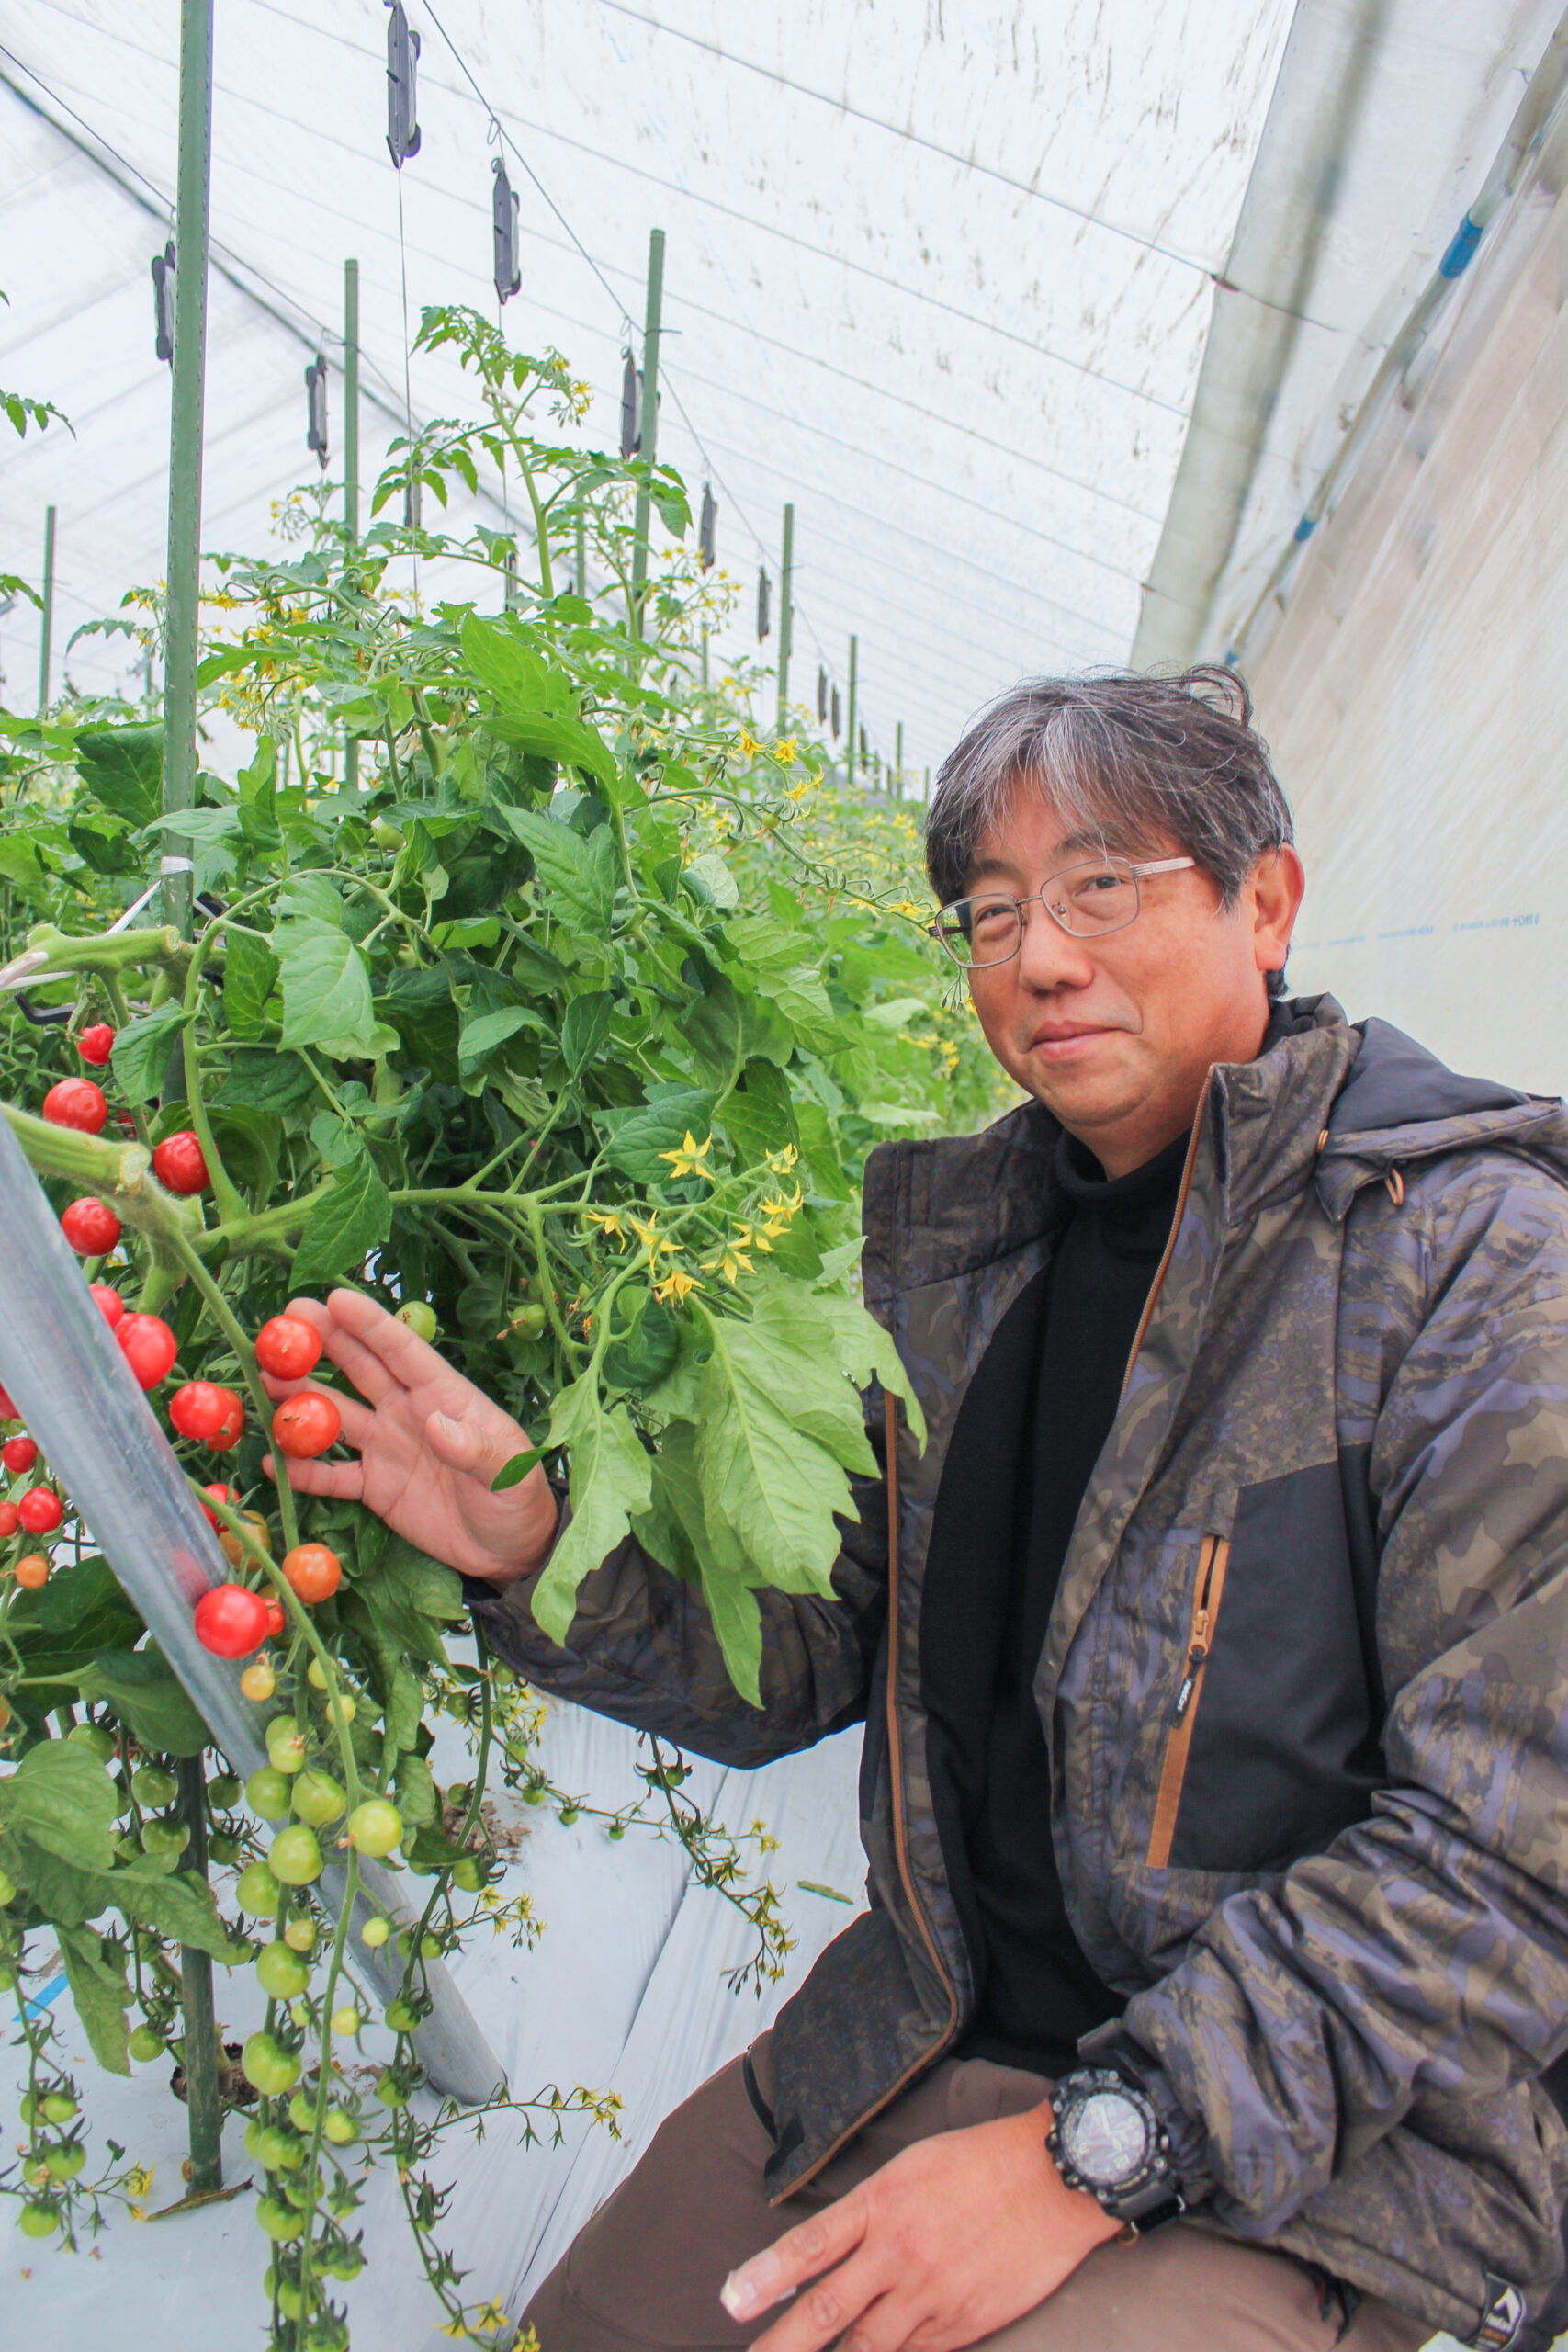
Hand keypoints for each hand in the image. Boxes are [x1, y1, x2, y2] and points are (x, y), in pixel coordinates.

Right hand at [259, 1289, 557, 1586]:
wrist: (509, 1550)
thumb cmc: (518, 1499)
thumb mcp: (509, 1473)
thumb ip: (475, 1448)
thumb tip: (437, 1424)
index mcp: (444, 1396)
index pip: (402, 1351)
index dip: (369, 1323)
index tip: (334, 1298)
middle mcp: (409, 1412)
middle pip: (359, 1369)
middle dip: (322, 1343)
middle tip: (281, 1323)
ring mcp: (388, 1447)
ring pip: (336, 1415)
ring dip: (301, 1400)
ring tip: (263, 1383)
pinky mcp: (375, 1486)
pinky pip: (332, 1474)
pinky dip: (303, 1470)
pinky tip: (272, 1463)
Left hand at [721, 2104, 1118, 2351]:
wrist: (1056, 2178)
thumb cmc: (982, 2162)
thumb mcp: (913, 2167)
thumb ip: (869, 2213)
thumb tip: (830, 2254)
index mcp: (881, 2202)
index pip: (809, 2248)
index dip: (764, 2278)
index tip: (730, 2302)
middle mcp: (898, 2252)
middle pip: (825, 2312)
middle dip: (781, 2346)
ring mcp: (932, 2294)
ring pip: (868, 2347)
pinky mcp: (965, 2324)